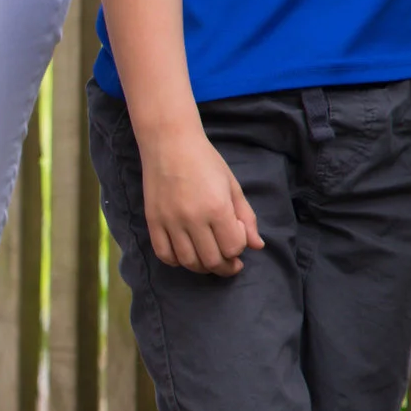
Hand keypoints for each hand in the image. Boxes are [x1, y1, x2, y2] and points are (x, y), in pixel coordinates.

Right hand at [138, 126, 262, 275]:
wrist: (170, 143)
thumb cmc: (206, 161)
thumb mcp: (232, 186)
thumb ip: (246, 217)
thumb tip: (257, 246)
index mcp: (217, 207)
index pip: (232, 247)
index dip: (238, 249)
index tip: (237, 239)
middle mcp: (193, 218)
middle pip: (211, 260)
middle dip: (225, 266)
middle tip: (229, 263)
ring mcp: (170, 221)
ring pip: (188, 262)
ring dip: (203, 267)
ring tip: (209, 260)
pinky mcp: (153, 221)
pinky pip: (164, 254)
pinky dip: (177, 261)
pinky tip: (186, 254)